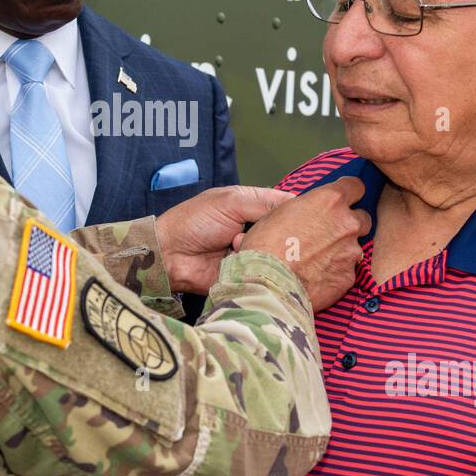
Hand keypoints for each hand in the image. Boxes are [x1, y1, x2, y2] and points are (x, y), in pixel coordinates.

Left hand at [155, 185, 294, 293]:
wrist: (170, 255)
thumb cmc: (194, 221)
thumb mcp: (230, 202)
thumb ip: (263, 203)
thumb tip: (294, 206)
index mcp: (252, 204)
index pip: (284, 205)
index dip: (296, 209)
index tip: (306, 214)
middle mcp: (255, 228)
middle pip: (285, 231)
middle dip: (278, 232)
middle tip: (263, 232)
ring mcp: (252, 251)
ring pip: (276, 252)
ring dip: (261, 247)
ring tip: (235, 243)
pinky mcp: (247, 272)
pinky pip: (263, 270)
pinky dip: (254, 265)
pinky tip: (235, 258)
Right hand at [239, 177, 369, 311]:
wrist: (268, 282)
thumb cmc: (266, 246)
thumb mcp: (280, 211)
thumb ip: (305, 208)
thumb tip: (307, 211)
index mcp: (329, 201)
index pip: (355, 186)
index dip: (349, 193)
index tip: (343, 199)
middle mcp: (347, 223)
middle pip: (362, 218)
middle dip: (349, 224)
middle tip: (329, 233)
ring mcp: (351, 251)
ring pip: (354, 247)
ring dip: (341, 251)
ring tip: (317, 260)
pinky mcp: (348, 277)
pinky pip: (346, 271)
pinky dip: (335, 273)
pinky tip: (316, 277)